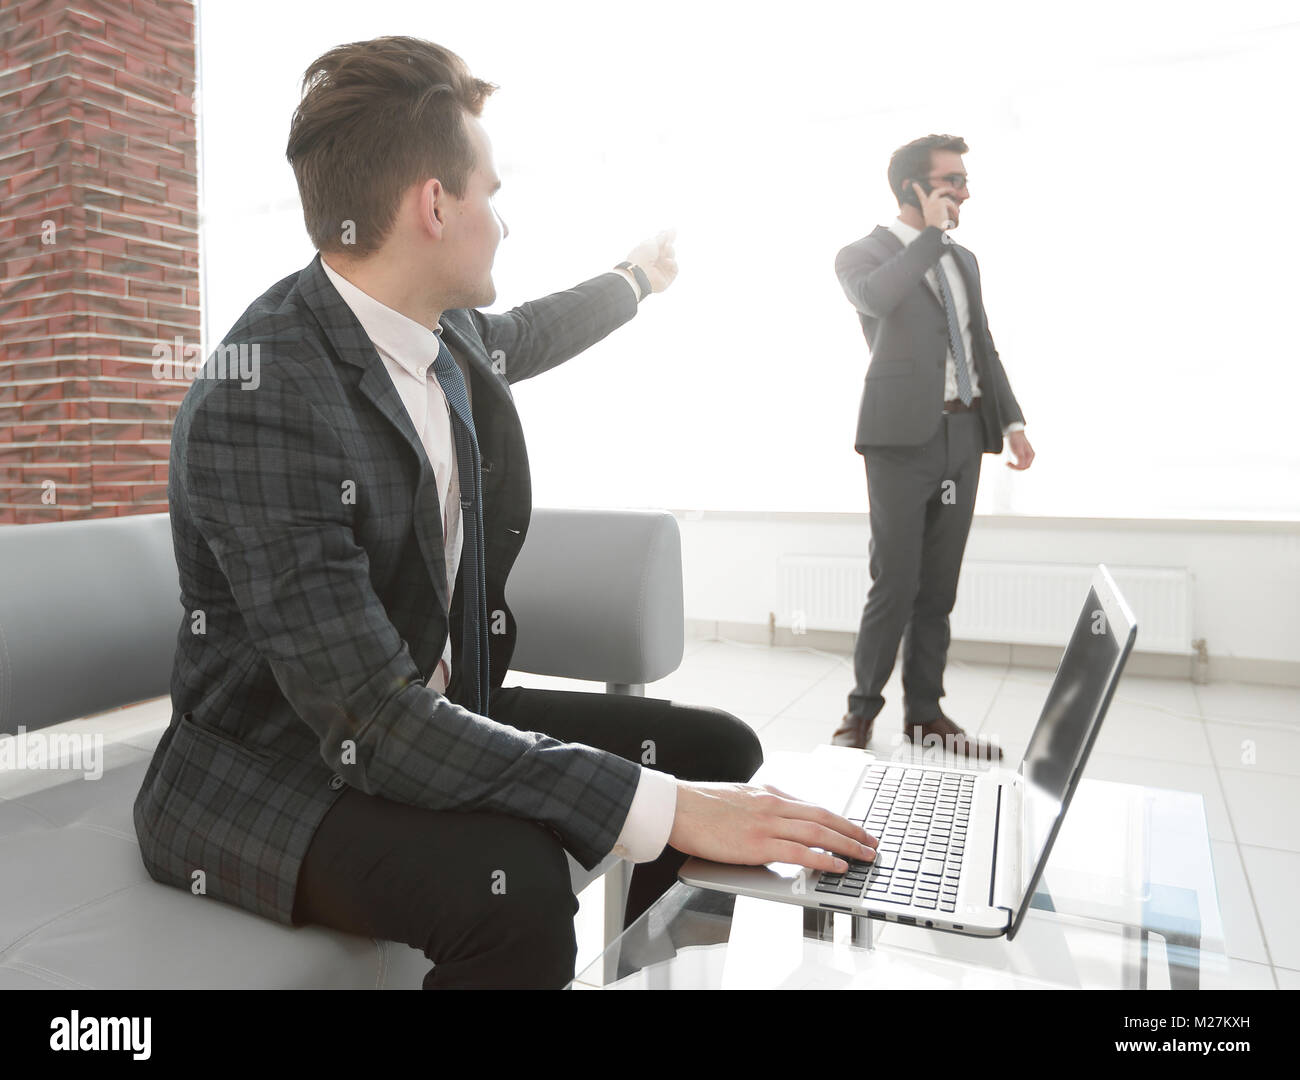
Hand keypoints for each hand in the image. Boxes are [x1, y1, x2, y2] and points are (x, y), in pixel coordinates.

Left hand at [623, 229, 677, 292]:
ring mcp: (661, 270)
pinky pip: (675, 269)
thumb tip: (673, 229)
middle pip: (667, 249)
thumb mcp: (652, 242)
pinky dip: (673, 263)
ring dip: (670, 252)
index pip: (660, 244)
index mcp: (648, 252)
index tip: (672, 231)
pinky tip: (667, 261)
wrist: (640, 272)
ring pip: (672, 257)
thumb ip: (664, 236)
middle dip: (668, 245)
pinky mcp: (666, 279)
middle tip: (666, 244)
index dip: (666, 237)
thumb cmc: (642, 256)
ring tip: (666, 250)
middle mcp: (654, 261)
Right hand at [667, 780, 877, 872]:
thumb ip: (762, 801)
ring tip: (865, 855)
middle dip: (853, 831)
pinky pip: (800, 852)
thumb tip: (781, 808)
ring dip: (847, 845)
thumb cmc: (701, 804)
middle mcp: (773, 805)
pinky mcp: (757, 844)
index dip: (840, 818)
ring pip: (818, 833)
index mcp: (769, 794)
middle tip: (872, 842)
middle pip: (824, 817)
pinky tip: (837, 866)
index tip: (856, 828)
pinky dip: (823, 858)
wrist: (676, 807)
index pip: (814, 806)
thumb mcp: (740, 794)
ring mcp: (767, 824)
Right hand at [914, 181, 959, 230]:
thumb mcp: (935, 217)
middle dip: (945, 189)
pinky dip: (954, 209)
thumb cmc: (936, 227)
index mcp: (925, 207)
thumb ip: (939, 210)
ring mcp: (934, 201)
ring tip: (957, 213)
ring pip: (947, 200)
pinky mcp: (940, 202)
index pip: (921, 196)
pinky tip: (956, 215)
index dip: (918, 190)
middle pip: (936, 192)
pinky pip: (950, 204)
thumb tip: (949, 205)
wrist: (935, 230)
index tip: (914, 184)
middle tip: (953, 190)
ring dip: (953, 206)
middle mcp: (928, 203)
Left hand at [1006, 430, 1034, 469]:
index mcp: (1031, 455)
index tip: (1007, 463)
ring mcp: (1027, 456)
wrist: (1014, 432)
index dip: (1016, 467)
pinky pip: (1020, 463)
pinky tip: (1009, 461)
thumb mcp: (1018, 448)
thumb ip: (1020, 456)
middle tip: (1007, 464)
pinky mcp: (1023, 455)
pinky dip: (1014, 464)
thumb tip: (1021, 465)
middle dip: (1015, 467)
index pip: (1025, 466)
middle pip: (1024, 467)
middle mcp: (1030, 456)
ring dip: (1015, 466)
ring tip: (1008, 463)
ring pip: (1022, 466)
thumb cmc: (1016, 439)